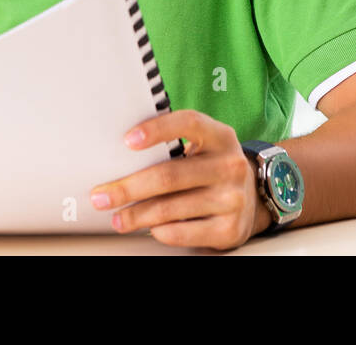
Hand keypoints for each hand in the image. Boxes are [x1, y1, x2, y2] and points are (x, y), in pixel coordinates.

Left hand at [89, 110, 272, 249]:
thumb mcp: (204, 147)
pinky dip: (160, 232)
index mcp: (220, 136)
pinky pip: (184, 232)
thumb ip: (173, 145)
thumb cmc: (213, 167)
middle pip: (169, 176)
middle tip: (102, 196)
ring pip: (171, 208)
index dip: (157, 130)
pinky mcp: (230, 229)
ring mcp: (232, 199)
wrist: (253, 198)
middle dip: (129, 187)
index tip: (127, 140)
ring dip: (137, 215)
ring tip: (117, 218)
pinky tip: (148, 229)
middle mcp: (230, 165)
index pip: (189, 123)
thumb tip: (120, 156)